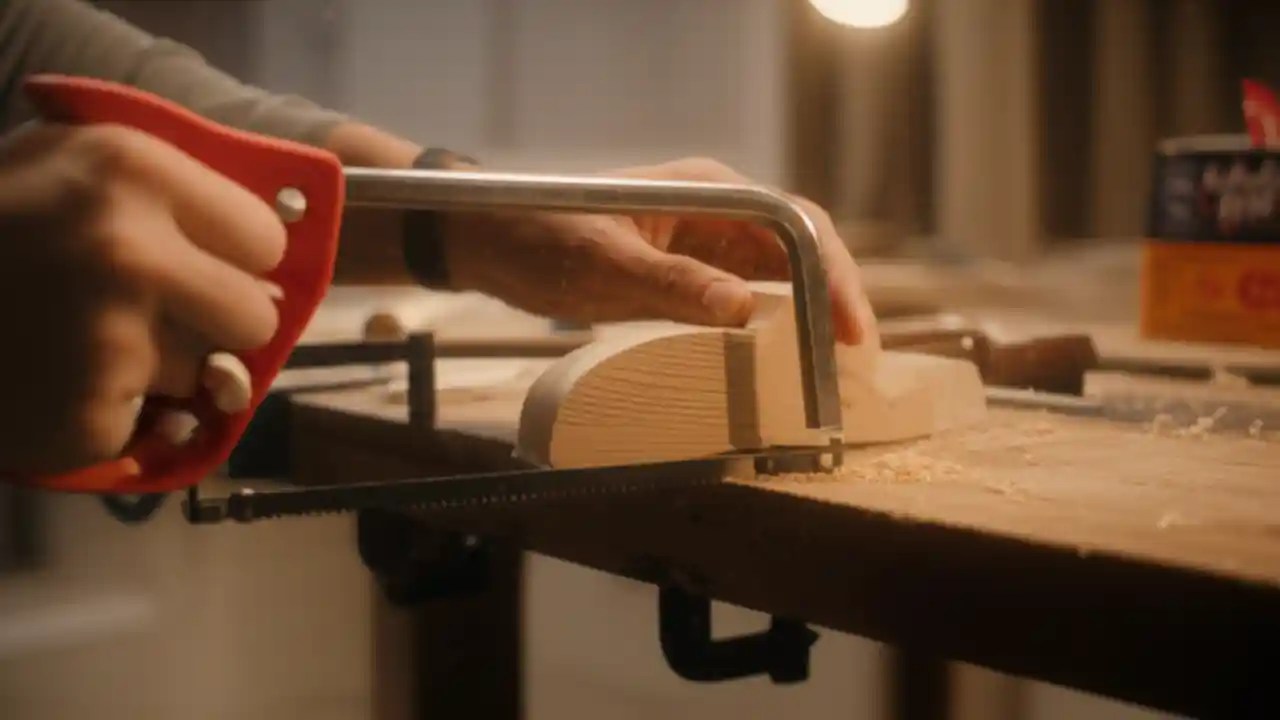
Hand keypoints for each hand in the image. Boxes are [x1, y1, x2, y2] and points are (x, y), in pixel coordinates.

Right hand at [0, 122, 283, 475]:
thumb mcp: (66, 162)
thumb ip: (169, 188)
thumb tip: (286, 232)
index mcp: (131, 168)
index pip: (266, 237)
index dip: (238, 258)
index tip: (201, 260)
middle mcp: (128, 249)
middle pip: (259, 317)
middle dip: (218, 324)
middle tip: (148, 312)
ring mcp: (109, 338)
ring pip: (207, 376)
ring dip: (163, 370)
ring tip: (83, 344)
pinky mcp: (88, 415)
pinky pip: (159, 427)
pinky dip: (123, 417)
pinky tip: (63, 386)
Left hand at [442, 158, 875, 345]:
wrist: (492, 240)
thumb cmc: (540, 237)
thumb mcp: (605, 265)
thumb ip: (673, 285)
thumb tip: (744, 310)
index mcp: (708, 191)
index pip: (794, 226)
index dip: (830, 276)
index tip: (847, 328)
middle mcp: (718, 211)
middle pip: (800, 249)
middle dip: (834, 299)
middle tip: (855, 358)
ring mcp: (706, 240)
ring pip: (781, 275)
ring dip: (811, 314)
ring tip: (835, 365)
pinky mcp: (689, 271)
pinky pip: (747, 296)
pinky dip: (774, 324)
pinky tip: (786, 356)